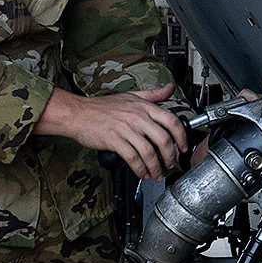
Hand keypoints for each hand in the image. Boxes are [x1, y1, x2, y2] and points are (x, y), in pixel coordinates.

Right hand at [40, 85, 187, 180]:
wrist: (78, 113)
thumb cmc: (103, 106)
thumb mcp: (131, 96)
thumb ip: (153, 94)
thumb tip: (170, 88)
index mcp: (144, 107)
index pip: (171, 121)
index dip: (181, 137)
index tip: (183, 147)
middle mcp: (137, 117)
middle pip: (163, 139)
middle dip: (171, 156)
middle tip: (171, 164)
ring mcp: (126, 129)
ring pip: (149, 152)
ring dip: (156, 167)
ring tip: (157, 174)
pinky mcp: (114, 140)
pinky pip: (132, 158)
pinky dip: (140, 169)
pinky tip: (142, 173)